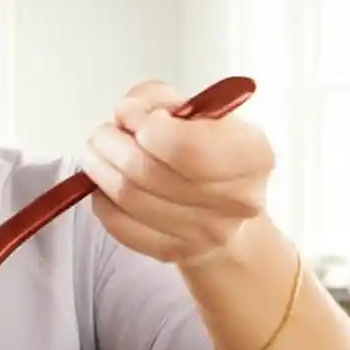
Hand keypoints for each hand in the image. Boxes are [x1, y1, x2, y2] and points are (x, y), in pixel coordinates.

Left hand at [79, 80, 276, 267]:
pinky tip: (105, 184)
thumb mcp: (197, 109)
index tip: (130, 114)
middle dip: (111, 145)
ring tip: (98, 152)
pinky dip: (102, 199)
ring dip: (100, 168)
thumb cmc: (209, 151)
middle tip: (102, 133)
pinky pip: (118, 223)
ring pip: (128, 197)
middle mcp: (234, 200)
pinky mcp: (171, 251)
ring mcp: (202, 232)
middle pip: (148, 172)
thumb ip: (158, 98)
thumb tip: (126, 112)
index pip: (186, 147)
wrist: (224, 210)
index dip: (146, 127)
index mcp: (251, 156)